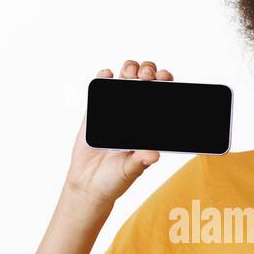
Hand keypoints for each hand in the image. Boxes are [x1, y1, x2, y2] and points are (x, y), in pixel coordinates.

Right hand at [65, 59, 173, 206]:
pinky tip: (108, 74)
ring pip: (124, 80)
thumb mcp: (130, 170)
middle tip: (146, 77)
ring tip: (129, 72)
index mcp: (148, 126)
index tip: (165, 78)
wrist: (87, 185)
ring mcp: (114, 110)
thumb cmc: (114, 179)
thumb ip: (141, 161)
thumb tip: (154, 154)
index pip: (161, 97)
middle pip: (144, 82)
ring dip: (129, 69)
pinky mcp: (95, 112)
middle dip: (148, 71)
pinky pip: (100, 89)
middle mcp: (134, 114)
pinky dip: (104, 77)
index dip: (165, 83)